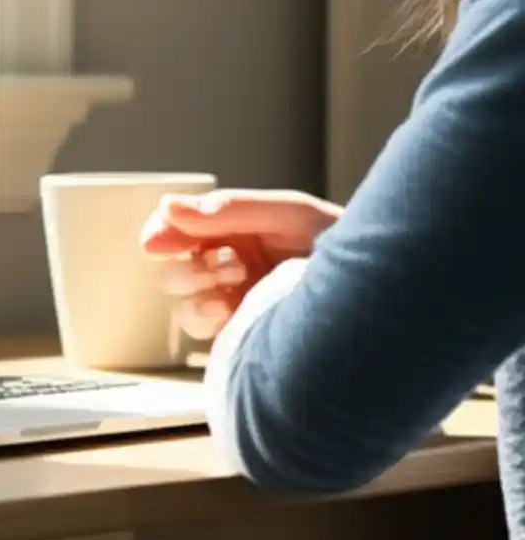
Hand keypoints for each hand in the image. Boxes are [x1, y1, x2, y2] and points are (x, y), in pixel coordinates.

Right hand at [140, 189, 342, 339]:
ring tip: (237, 282)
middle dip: (188, 264)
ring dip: (199, 289)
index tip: (158, 241)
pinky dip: (202, 317)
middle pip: (173, 265)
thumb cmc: (344, 247)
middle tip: (226, 263)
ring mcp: (233, 301)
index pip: (179, 226)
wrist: (380, 299)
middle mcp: (229, 264)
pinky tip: (226, 310)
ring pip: (182, 299)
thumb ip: (229, 209)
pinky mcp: (239, 334)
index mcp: (236, 228)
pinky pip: (199, 329)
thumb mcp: (290, 214)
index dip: (162, 231)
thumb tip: (167, 206)